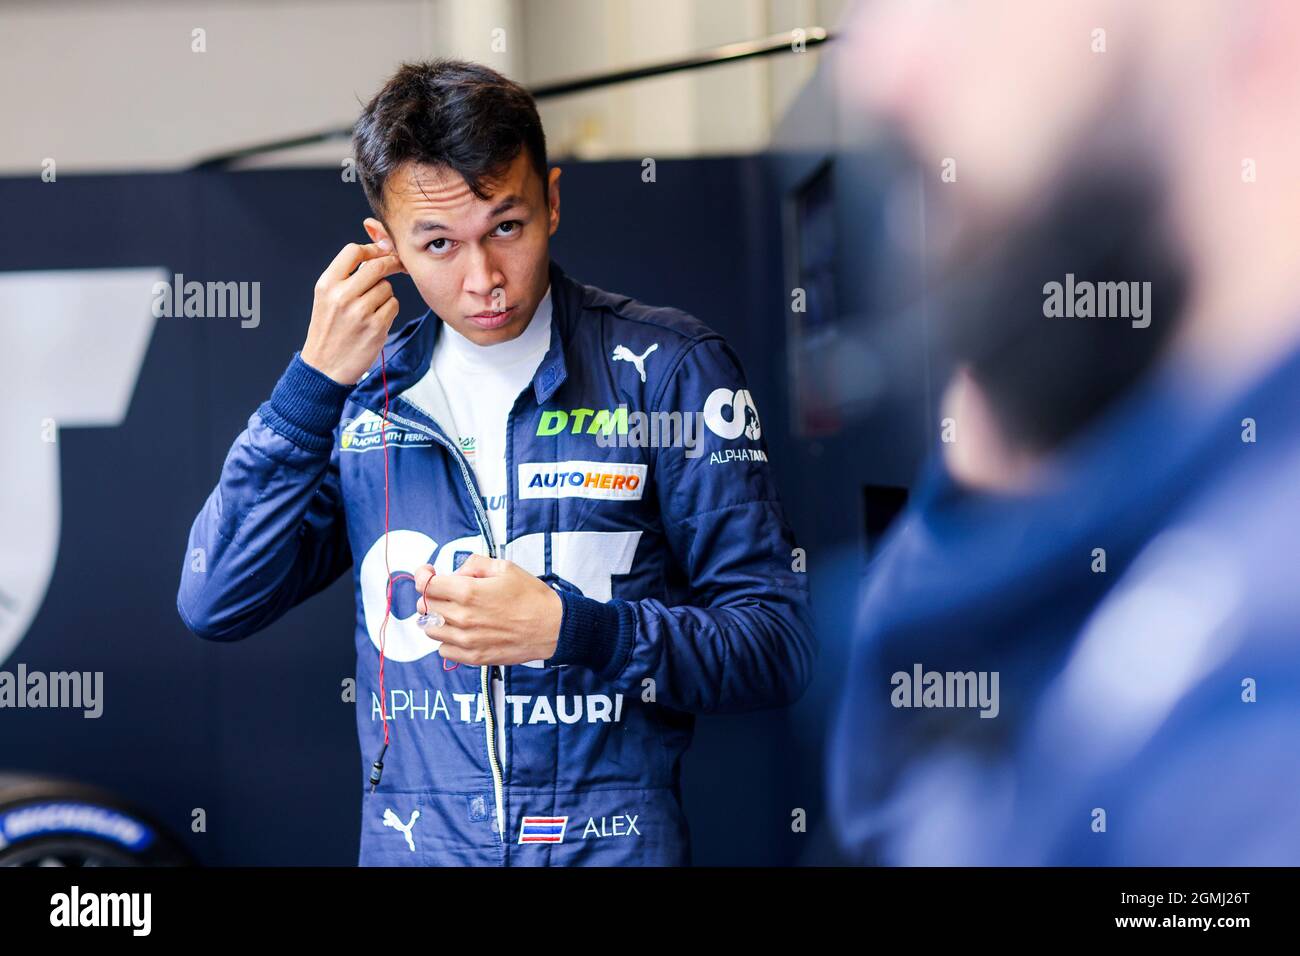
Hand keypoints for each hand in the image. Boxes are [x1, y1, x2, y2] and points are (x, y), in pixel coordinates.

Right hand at [300, 238, 405, 384]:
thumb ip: (347, 275)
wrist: (324, 367)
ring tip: (370, 309)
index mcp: (327, 284)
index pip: (353, 251)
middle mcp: (342, 296)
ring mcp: (360, 312)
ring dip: (385, 295)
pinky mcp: (376, 327)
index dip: (372, 249)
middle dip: (390, 264)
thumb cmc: (329, 330)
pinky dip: (389, 311)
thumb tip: (378, 251)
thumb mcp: (327, 298)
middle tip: (395, 266)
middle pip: (378, 266)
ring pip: (387, 288)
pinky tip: (375, 321)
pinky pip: (393, 306)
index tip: (381, 252)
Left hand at [413, 555, 562, 665]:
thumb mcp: (504, 567)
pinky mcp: (473, 657)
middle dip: (431, 595)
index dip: (423, 575)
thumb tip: (456, 572)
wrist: (552, 627)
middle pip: (424, 606)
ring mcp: (466, 640)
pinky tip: (460, 631)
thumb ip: (473, 563)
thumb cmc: (531, 596)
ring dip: (436, 618)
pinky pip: (443, 650)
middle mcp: (462, 617)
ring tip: (453, 612)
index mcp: (468, 592)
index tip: (428, 573)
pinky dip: (446, 640)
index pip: (426, 585)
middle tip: (446, 592)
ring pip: (430, 629)